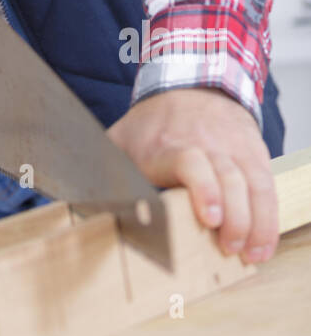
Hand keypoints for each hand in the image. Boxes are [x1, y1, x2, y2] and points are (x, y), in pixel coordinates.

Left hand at [106, 86, 278, 263]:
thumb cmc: (150, 125)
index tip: (208, 217)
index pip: (190, 161)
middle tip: (228, 246)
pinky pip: (265, 186)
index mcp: (167, 146)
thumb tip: (67, 191)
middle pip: (227, 178)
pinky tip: (262, 245)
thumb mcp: (118, 138)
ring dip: (254, 222)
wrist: (190, 83)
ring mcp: (232, 148)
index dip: (203, 188)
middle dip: (233, 217)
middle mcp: (205, 144)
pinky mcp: (252, 153)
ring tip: (248, 253)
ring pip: (251, 184)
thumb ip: (97, 165)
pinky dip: (268, 218)